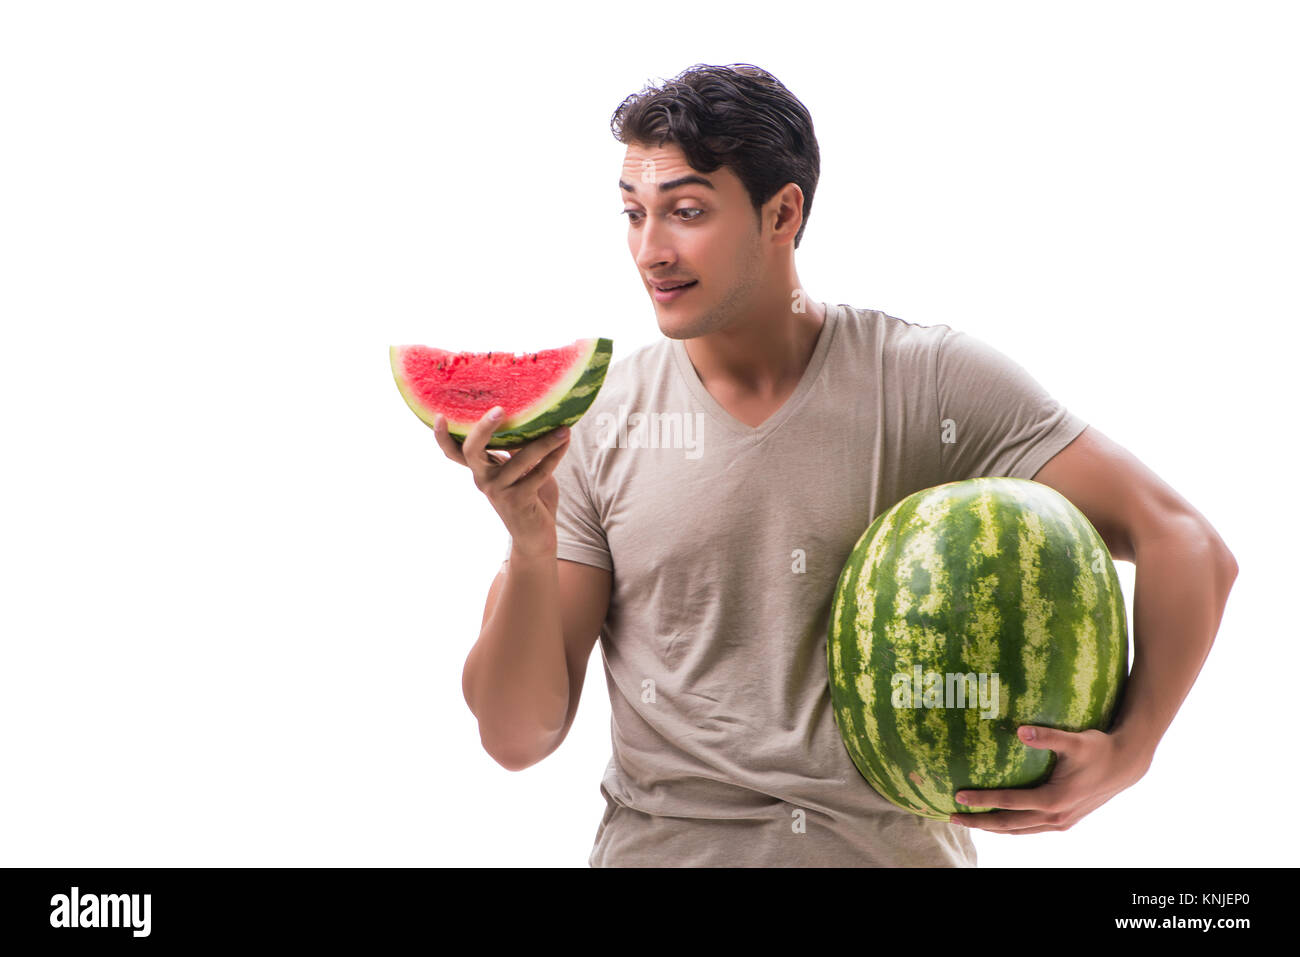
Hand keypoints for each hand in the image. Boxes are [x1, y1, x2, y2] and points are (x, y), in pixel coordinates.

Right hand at [431, 407, 571, 556]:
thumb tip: (529, 416)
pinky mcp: (518, 501)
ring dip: (544, 442)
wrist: (534, 536)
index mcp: (480, 469)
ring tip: (563, 429)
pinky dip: (554, 456)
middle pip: (472, 451)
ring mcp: (499, 491)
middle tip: (499, 410)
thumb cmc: (529, 497)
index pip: (454, 452)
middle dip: (483, 428)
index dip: (442, 437)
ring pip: (519, 459)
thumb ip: (517, 448)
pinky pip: (538, 473)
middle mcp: (483, 479)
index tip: (439, 415)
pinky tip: (564, 443)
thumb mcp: (518, 469)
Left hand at [948, 724, 1152, 833]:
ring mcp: (1061, 823)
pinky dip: (1011, 827)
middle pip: (1009, 825)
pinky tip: (997, 820)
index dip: (982, 800)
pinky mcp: (1065, 822)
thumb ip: (1047, 736)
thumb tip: (1019, 730)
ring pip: (1019, 831)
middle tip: (951, 816)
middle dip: (979, 822)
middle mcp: (1056, 817)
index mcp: (1054, 799)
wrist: (1126, 765)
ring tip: (968, 820)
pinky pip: (1030, 829)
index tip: (958, 795)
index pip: (1009, 803)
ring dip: (993, 828)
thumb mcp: (1074, 739)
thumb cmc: (1098, 748)